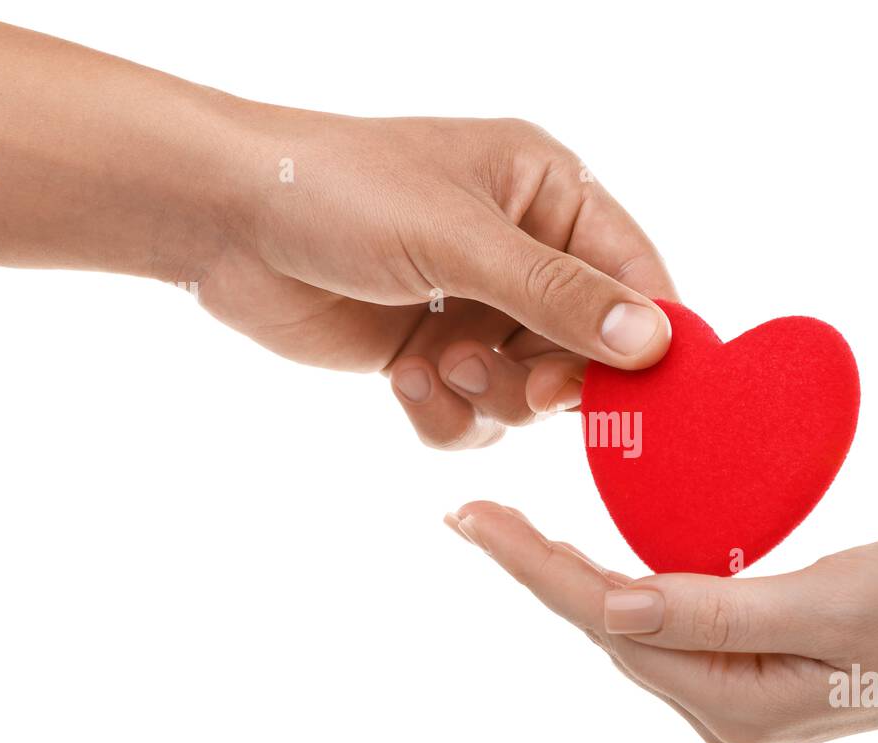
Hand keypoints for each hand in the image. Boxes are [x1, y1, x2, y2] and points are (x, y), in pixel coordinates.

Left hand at [199, 114, 675, 448]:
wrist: (223, 221)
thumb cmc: (342, 194)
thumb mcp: (459, 240)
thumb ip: (559, 295)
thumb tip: (653, 341)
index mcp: (549, 193)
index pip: (635, 275)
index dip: (644, 339)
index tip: (638, 395)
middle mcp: (524, 252)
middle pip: (590, 349)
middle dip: (549, 378)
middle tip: (520, 388)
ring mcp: (478, 307)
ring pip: (532, 391)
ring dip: (492, 395)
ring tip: (439, 365)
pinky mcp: (434, 354)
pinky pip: (476, 414)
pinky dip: (447, 414)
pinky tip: (405, 381)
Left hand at [445, 502, 877, 742]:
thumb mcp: (833, 601)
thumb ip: (720, 610)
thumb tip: (613, 602)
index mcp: (736, 703)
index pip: (611, 623)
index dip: (536, 566)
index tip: (470, 516)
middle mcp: (724, 715)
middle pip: (610, 631)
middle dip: (541, 570)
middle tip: (475, 513)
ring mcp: (736, 703)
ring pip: (634, 632)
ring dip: (576, 580)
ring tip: (516, 530)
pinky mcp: (751, 679)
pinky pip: (669, 630)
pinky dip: (630, 588)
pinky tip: (604, 557)